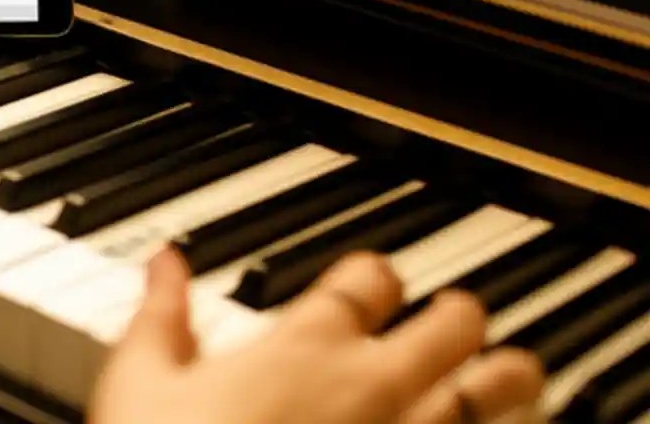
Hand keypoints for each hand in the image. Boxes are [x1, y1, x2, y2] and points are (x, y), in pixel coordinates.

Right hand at [90, 248, 543, 423]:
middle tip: (452, 320)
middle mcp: (372, 385)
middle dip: (460, 314)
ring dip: (508, 376)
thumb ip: (161, 315)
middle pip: (457, 319)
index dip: (376, 273)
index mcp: (304, 347)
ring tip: (505, 374)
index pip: (371, 275)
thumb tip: (164, 262)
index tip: (370, 284)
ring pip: (502, 388)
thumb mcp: (141, 380)